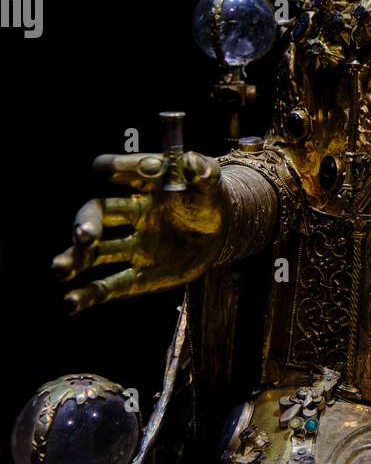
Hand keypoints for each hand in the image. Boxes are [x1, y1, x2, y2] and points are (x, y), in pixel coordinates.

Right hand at [52, 150, 228, 311]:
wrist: (218, 235)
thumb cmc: (208, 202)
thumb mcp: (212, 186)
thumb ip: (204, 172)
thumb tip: (192, 161)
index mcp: (146, 186)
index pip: (124, 171)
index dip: (121, 168)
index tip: (113, 168)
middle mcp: (131, 212)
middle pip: (100, 212)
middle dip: (87, 222)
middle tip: (83, 234)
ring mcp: (132, 245)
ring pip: (97, 251)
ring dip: (76, 258)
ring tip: (59, 268)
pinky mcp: (138, 276)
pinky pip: (110, 285)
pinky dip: (89, 294)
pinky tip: (71, 302)